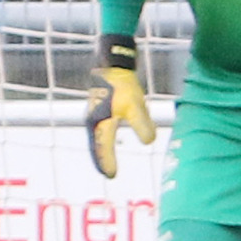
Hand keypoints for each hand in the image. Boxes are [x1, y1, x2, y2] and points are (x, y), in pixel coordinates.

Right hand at [86, 34, 155, 177]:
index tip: (112, 176)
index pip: (103, 148)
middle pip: (95, 145)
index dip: (108, 162)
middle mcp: (92, 120)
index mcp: (100, 122)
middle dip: (100, 159)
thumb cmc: (122, 84)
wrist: (112, 64)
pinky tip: (105, 138)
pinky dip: (99, 139)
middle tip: (106, 173)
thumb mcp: (136, 105)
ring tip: (104, 161)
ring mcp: (92, 114)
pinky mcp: (96, 108)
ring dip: (99, 150)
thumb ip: (142, 124)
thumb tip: (148, 142)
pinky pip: (96, 130)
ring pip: (94, 138)